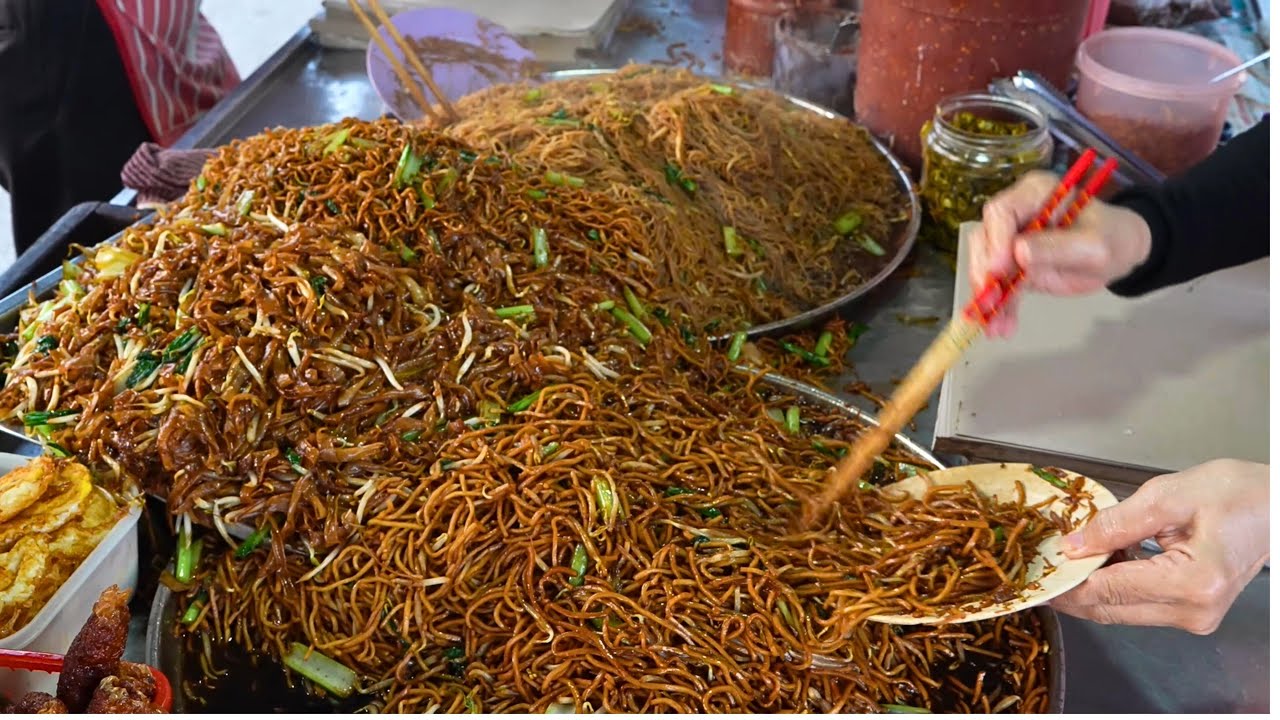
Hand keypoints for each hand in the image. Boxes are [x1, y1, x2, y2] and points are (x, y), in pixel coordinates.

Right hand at [967, 171, 1154, 337]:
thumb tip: (1018, 253)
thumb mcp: (1093, 245)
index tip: (1001, 270)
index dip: (996, 240)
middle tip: (990, 301)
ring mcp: (1012, 240)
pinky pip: (1000, 286)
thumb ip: (1058, 247)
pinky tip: (1002, 327)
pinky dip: (999, 308)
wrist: (1119, 255)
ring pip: (986, 266)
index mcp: (1035, 193)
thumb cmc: (1112, 239)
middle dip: (984, 273)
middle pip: (985, 239)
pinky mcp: (1014, 266)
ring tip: (994, 324)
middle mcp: (1017, 213)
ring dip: (987, 298)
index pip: (1002, 212)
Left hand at [1050, 459, 1268, 633]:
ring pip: (1121, 611)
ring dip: (1091, 587)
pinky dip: (1114, 585)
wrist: (1278, 506)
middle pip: (1110, 610)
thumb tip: (1075, 544)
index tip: (1035, 572)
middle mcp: (1194, 612)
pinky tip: (1101, 560)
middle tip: (1039, 564)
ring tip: (1067, 556)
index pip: (1108, 591)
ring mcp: (1196, 618)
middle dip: (1072, 589)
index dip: (1066, 582)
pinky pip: (1138, 605)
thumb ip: (1117, 523)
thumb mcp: (1169, 496)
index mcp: (1191, 583)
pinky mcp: (1193, 613)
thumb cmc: (1239, 494)